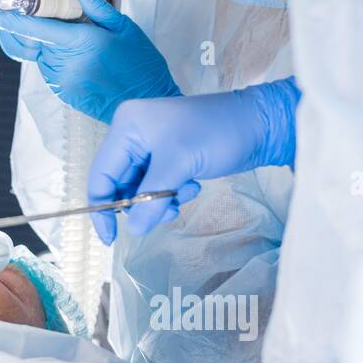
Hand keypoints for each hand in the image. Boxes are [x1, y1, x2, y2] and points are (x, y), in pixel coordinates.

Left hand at [0, 0, 179, 122]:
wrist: (144, 102)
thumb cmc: (139, 64)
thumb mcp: (124, 27)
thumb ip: (95, 4)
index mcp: (78, 40)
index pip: (32, 27)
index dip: (8, 20)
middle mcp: (63, 61)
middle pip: (31, 36)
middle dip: (29, 21)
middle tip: (41, 9)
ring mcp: (59, 79)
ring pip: (38, 50)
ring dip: (45, 39)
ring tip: (75, 36)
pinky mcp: (60, 90)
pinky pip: (47, 65)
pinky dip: (54, 54)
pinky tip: (78, 53)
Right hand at [88, 78, 299, 241]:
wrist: (261, 124)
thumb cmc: (217, 133)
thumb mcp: (179, 165)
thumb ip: (151, 199)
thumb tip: (134, 229)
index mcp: (127, 126)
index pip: (101, 174)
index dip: (101, 207)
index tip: (110, 238)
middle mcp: (133, 134)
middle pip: (120, 182)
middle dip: (142, 202)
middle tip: (166, 210)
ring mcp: (152, 145)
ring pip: (140, 188)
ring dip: (160, 199)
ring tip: (185, 194)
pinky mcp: (170, 155)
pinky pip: (158, 184)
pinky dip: (172, 193)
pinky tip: (193, 186)